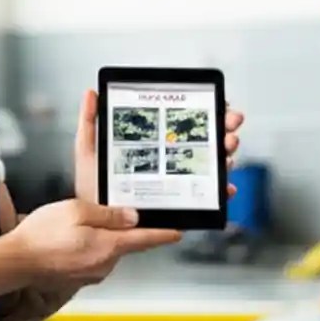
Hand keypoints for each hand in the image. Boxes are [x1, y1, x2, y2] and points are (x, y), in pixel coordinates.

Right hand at [8, 199, 181, 284]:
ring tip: (76, 224)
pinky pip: (91, 258)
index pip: (144, 240)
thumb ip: (107, 214)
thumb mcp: (76, 210)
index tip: (177, 232)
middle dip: (120, 229)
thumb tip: (131, 217)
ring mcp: (90, 274)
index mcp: (108, 247)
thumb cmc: (42, 235)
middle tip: (106, 212)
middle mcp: (104, 265)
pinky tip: (69, 238)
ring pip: (106, 251)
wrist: (15, 262)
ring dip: (99, 238)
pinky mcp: (77, 278)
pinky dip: (87, 247)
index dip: (163, 234)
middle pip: (124, 244)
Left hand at [72, 90, 248, 201]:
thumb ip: (90, 122)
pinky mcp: (183, 205)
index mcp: (153, 144)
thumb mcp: (89, 152)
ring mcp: (179, 182)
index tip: (217, 101)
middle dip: (224, 127)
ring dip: (227, 153)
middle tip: (230, 122)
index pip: (183, 122)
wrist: (96, 226)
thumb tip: (91, 94)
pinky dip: (222, 191)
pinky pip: (209, 198)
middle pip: (206, 139)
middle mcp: (171, 161)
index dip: (205, 110)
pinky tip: (225, 187)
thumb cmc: (94, 190)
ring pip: (213, 163)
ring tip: (227, 148)